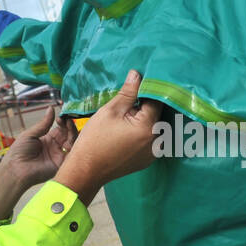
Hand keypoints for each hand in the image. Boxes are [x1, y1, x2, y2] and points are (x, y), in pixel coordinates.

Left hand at [0, 107, 75, 219]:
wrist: (16, 169)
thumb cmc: (19, 152)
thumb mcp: (30, 134)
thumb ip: (44, 123)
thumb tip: (51, 108)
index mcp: (47, 139)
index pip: (60, 129)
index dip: (62, 122)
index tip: (61, 117)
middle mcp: (55, 147)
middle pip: (68, 134)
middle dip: (69, 125)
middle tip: (67, 119)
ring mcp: (59, 155)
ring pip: (72, 142)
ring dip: (73, 132)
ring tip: (68, 124)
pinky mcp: (62, 164)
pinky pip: (72, 154)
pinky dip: (74, 144)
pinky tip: (70, 137)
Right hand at [54, 70, 161, 205]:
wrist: (86, 170)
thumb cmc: (95, 139)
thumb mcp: (110, 111)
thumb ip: (128, 93)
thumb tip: (137, 74)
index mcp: (149, 127)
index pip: (157, 100)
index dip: (148, 90)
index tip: (139, 84)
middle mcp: (157, 142)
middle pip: (159, 115)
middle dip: (148, 104)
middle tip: (134, 97)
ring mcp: (154, 153)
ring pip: (156, 128)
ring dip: (148, 118)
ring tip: (131, 112)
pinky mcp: (147, 160)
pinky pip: (151, 140)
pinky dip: (145, 132)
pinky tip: (130, 128)